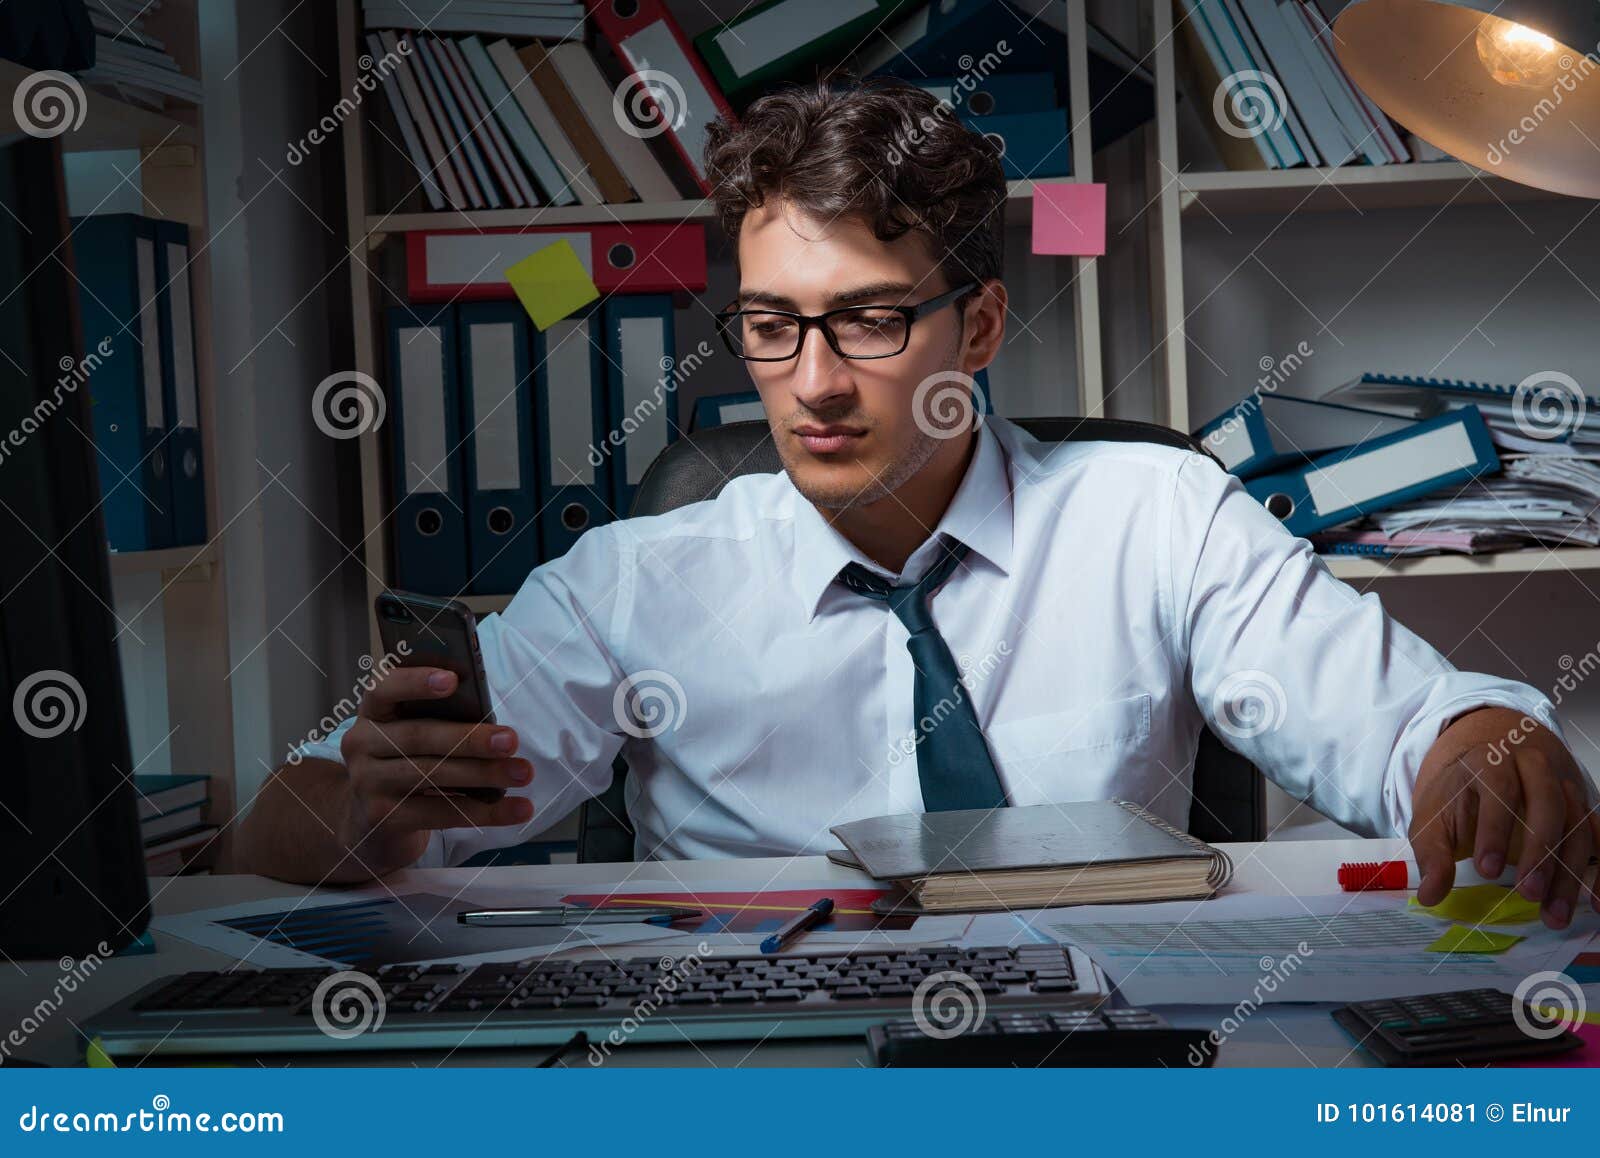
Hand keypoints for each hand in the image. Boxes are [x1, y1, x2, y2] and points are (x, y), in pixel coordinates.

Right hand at [337, 665, 533, 868]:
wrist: (369, 823)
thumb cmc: (406, 763)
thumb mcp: (411, 737)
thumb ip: (439, 721)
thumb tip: (493, 725)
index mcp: (373, 712)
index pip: (384, 689)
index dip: (416, 682)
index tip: (453, 679)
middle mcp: (361, 744)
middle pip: (419, 736)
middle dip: (470, 738)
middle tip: (511, 740)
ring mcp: (367, 782)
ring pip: (432, 774)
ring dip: (484, 774)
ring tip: (522, 773)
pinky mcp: (383, 818)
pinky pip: (440, 813)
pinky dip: (484, 812)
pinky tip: (517, 809)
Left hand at [1409, 707, 1598, 928]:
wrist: (1485, 758)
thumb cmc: (1458, 793)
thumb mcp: (1433, 816)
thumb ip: (1433, 854)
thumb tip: (1429, 896)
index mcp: (1489, 762)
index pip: (1498, 788)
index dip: (1494, 829)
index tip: (1487, 870)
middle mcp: (1533, 768)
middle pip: (1547, 803)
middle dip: (1540, 851)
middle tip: (1528, 893)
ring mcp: (1563, 786)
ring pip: (1577, 824)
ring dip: (1569, 872)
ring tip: (1554, 913)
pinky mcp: (1582, 808)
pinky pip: (1599, 836)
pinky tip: (1595, 904)